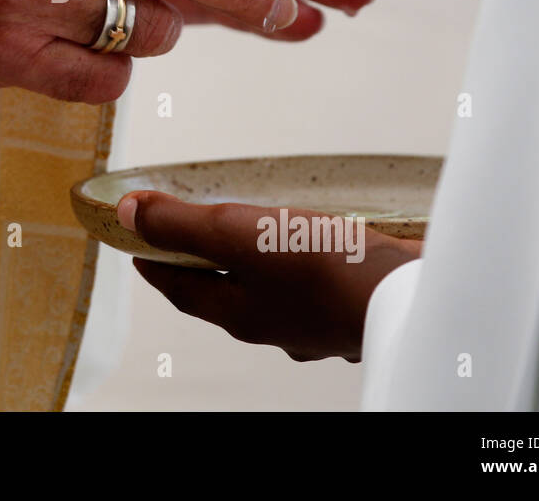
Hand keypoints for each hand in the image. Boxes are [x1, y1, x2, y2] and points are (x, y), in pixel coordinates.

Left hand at [120, 190, 421, 361]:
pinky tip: (315, 241)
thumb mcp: (237, 234)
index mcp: (239, 313)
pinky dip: (300, 261)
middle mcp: (274, 323)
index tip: (137, 245)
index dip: (154, 261)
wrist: (412, 295)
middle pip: (223, 291)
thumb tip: (126, 215)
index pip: (180, 287)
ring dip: (254, 262)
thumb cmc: (324, 268)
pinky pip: (313, 283)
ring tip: (252, 232)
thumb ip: (182, 224)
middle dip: (202, 263)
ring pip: (270, 289)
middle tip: (189, 233)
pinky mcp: (350, 305)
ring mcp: (314, 320)